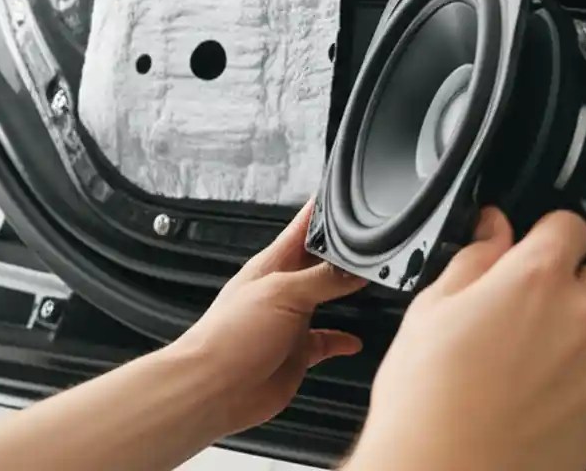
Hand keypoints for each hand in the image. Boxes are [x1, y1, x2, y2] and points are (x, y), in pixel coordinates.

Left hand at [169, 200, 367, 435]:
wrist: (214, 389)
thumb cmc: (231, 335)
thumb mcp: (283, 294)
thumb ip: (322, 279)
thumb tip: (355, 269)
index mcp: (272, 265)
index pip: (302, 228)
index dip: (322, 211)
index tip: (344, 196)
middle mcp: (282, 290)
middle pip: (318, 262)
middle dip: (342, 253)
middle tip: (371, 244)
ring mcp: (289, 321)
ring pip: (325, 299)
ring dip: (345, 293)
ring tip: (370, 281)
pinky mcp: (296, 353)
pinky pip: (325, 342)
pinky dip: (341, 340)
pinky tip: (354, 341)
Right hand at [346, 208, 585, 470]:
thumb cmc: (428, 403)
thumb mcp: (430, 309)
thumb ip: (474, 258)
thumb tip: (493, 230)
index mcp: (534, 278)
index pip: (567, 225)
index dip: (545, 234)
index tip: (530, 249)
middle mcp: (579, 315)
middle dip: (557, 290)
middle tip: (511, 320)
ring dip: (564, 339)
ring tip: (511, 371)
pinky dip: (573, 384)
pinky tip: (529, 401)